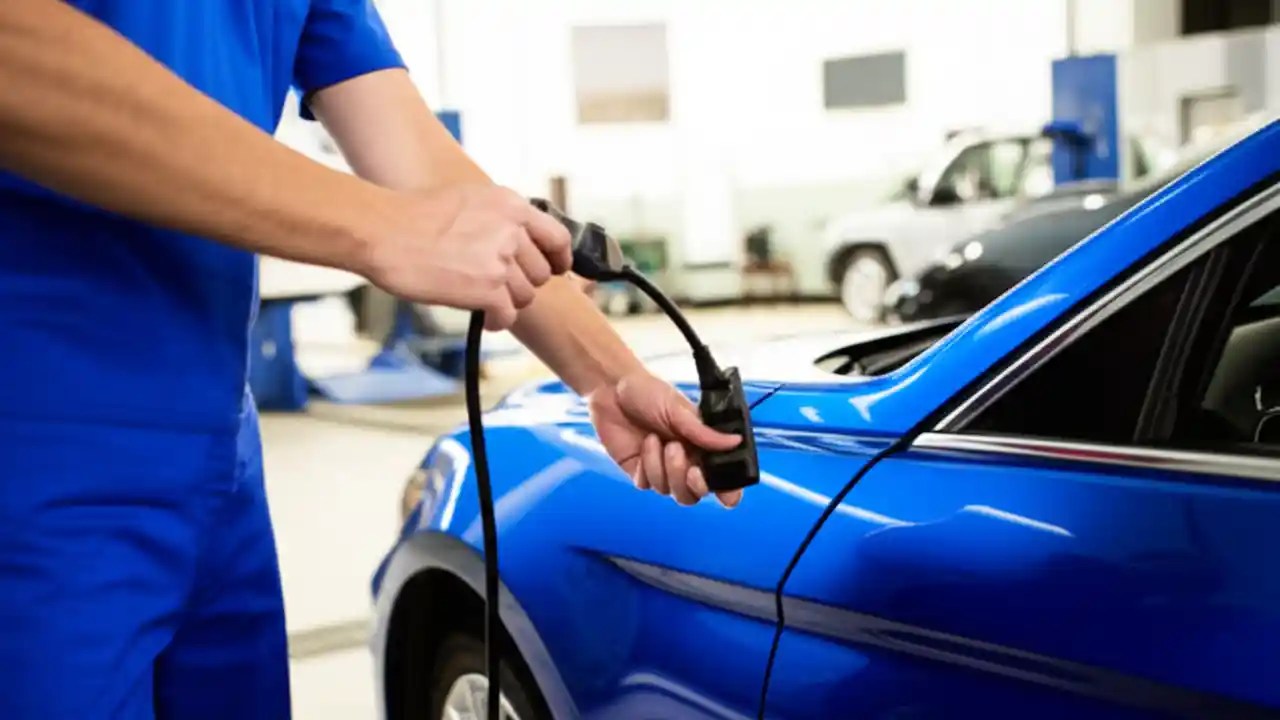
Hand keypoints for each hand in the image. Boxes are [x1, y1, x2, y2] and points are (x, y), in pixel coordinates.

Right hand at [360, 185, 572, 329]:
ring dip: (508, 303)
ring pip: (526, 296)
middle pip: (541, 273)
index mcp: (511, 205)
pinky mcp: (488, 289)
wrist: (384, 231)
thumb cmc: (415, 217)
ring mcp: (501, 261)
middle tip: (499, 287)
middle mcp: (512, 231)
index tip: (555, 268)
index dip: (559, 258)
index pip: (557, 237)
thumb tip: (519, 244)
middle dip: (523, 284)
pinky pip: (508, 315)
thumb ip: (501, 219)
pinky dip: (498, 321)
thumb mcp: (470, 201)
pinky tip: (486, 318)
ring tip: (486, 301)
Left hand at [588, 371, 743, 507]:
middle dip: (687, 481)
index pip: (721, 478)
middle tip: (676, 451)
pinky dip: (646, 467)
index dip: (727, 491)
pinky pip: (647, 485)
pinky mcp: (638, 472)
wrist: (612, 389)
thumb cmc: (649, 393)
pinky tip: (644, 444)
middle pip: (694, 494)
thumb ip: (704, 432)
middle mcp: (684, 462)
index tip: (725, 494)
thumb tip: (736, 442)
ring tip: (654, 438)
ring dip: (662, 467)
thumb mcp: (678, 409)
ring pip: (670, 491)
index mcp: (701, 447)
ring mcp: (661, 469)